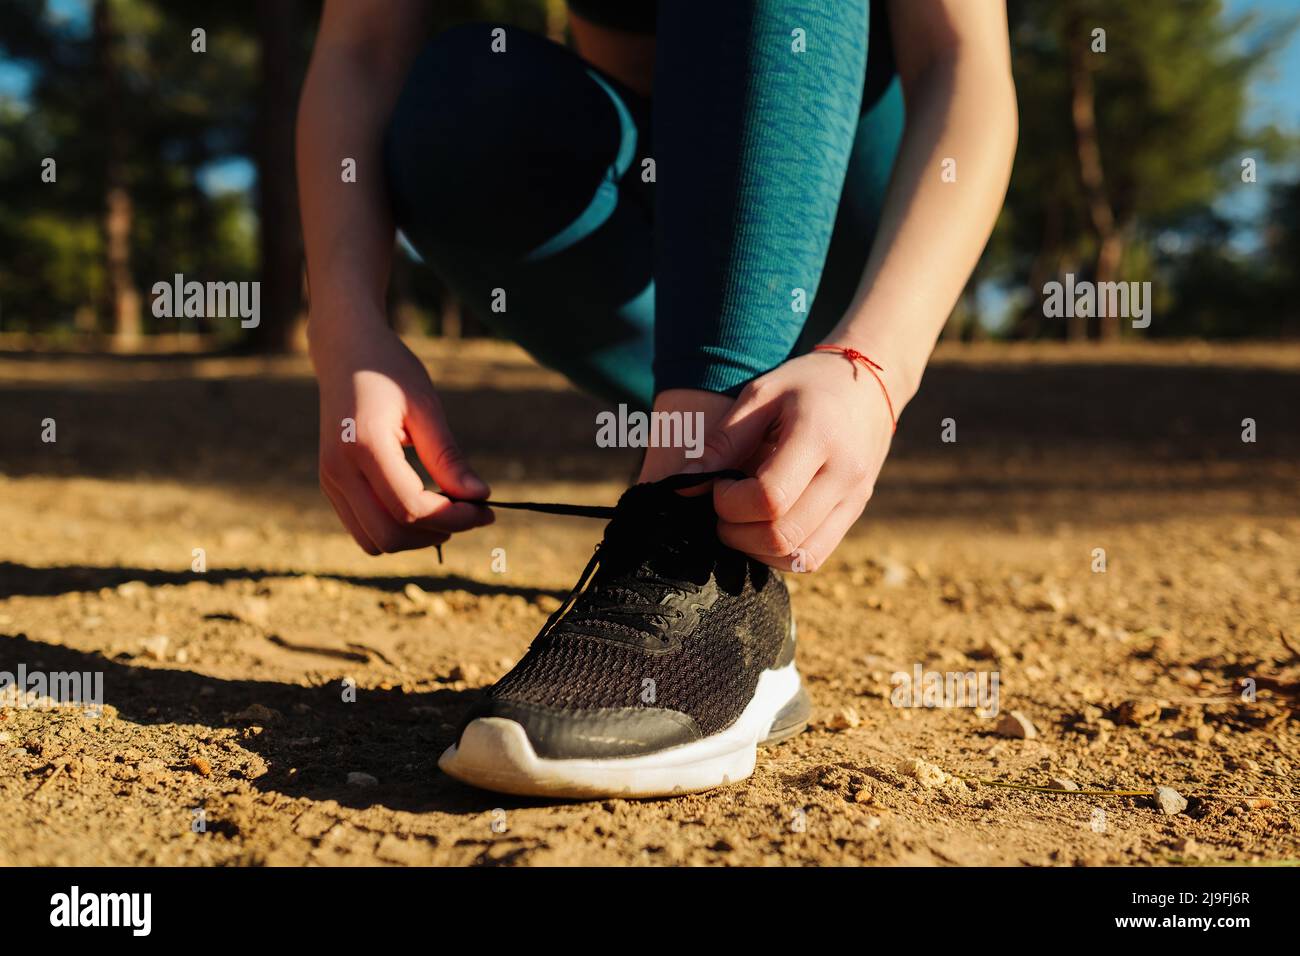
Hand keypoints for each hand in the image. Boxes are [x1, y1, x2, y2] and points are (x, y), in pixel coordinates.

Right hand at [311, 315, 492, 553]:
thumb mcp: (425, 406)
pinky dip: (396, 530)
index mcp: (364, 447)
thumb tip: (480, 497)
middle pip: (391, 535)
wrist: (344, 352)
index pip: (411, 508)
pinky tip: (422, 506)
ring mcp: (330, 482)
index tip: (486, 508)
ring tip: (447, 510)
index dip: (455, 518)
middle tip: (470, 513)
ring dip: (416, 538)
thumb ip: (448, 457)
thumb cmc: (389, 371)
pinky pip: (364, 530)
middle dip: (437, 532)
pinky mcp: (331, 486)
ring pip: (375, 542)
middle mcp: (338, 471)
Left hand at [685, 346, 896, 571]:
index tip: (718, 485)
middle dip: (737, 532)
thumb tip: (683, 485)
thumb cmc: (806, 384)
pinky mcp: (854, 513)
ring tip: (741, 520)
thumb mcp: (761, 394)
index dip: (730, 503)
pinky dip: (781, 554)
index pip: (770, 498)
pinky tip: (764, 528)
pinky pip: (814, 556)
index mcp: (819, 437)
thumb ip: (724, 441)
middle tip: (722, 509)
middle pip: (783, 535)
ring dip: (757, 550)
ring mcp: (854, 499)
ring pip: (799, 557)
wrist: (870, 383)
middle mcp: (844, 475)